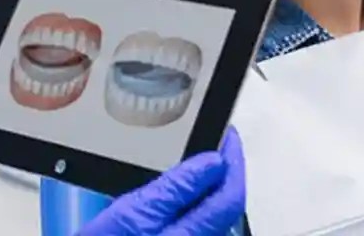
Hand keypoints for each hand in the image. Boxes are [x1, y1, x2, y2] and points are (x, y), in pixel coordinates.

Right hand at [79, 127, 245, 234]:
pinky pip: (197, 230)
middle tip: (218, 144)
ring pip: (215, 221)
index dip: (234, 162)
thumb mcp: (129, 214)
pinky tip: (185, 197)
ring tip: (203, 165)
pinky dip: (197, 209)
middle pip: (227, 210)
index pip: (230, 197)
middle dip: (227, 174)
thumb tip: (211, 163)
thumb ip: (174, 190)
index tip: (227, 136)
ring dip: (213, 191)